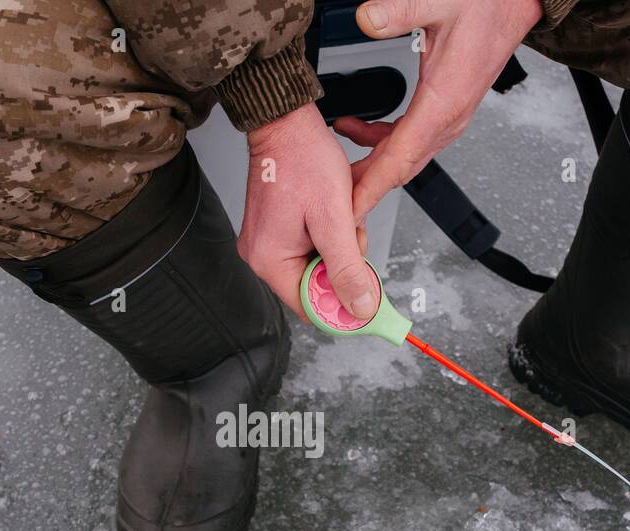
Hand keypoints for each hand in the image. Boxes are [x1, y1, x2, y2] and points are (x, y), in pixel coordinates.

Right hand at [239, 103, 378, 322]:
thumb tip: (360, 307)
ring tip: (342, 216)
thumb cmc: (303, 159)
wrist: (286, 123)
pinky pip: (309, 249)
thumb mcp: (334, 218)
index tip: (367, 294)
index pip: (310, 307)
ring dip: (338, 249)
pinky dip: (328, 237)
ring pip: (315, 267)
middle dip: (342, 267)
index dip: (342, 304)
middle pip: (313, 288)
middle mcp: (262, 257)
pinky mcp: (276, 231)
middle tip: (352, 233)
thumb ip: (347, 267)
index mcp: (270, 260)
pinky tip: (333, 214)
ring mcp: (267, 244)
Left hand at [335, 0, 542, 220]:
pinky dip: (380, 143)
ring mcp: (448, 119)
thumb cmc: (489, 5)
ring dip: (368, 163)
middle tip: (330, 197)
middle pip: (398, 168)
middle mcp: (447, 119)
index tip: (349, 213)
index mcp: (443, 103)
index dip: (370, 190)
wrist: (516, 3)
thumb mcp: (438, 2)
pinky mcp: (445, 111)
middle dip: (363, 186)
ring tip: (336, 164)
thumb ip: (398, 11)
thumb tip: (367, 20)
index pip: (398, 160)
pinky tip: (357, 130)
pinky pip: (409, 140)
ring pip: (402, 157)